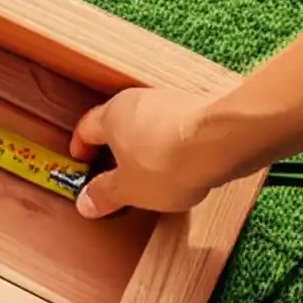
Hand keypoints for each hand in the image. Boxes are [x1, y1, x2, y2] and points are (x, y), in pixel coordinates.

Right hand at [69, 87, 220, 218]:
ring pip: (145, 122)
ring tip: (151, 171)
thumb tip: (85, 202)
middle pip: (116, 122)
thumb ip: (105, 194)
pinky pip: (171, 125)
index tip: (81, 162)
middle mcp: (134, 100)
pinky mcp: (193, 106)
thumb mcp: (129, 189)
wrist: (220, 142)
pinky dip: (169, 142)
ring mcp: (165, 100)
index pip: (86, 128)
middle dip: (114, 146)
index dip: (81, 147)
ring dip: (143, 144)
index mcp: (110, 115)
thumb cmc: (166, 162)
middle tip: (115, 171)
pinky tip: (179, 163)